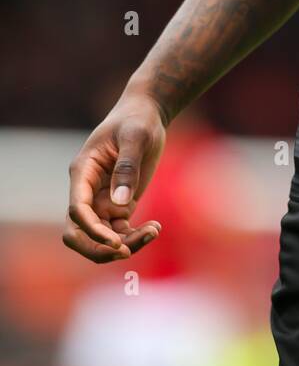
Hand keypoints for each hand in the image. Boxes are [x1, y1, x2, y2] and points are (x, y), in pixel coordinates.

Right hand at [63, 92, 165, 261]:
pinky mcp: (119, 204)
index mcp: (83, 171)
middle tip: (126, 252)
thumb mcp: (136, 136)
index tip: (117, 242)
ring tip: (153, 231)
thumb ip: (127, 167)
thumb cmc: (138, 119)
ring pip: (101, 237)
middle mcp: (87, 190)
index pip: (77, 210)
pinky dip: (134, 237)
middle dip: (98, 249)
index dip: (92, 231)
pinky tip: (155, 228)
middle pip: (78, 233)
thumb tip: (120, 204)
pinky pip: (120, 231)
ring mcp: (101, 200)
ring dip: (123, 244)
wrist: (146, 114)